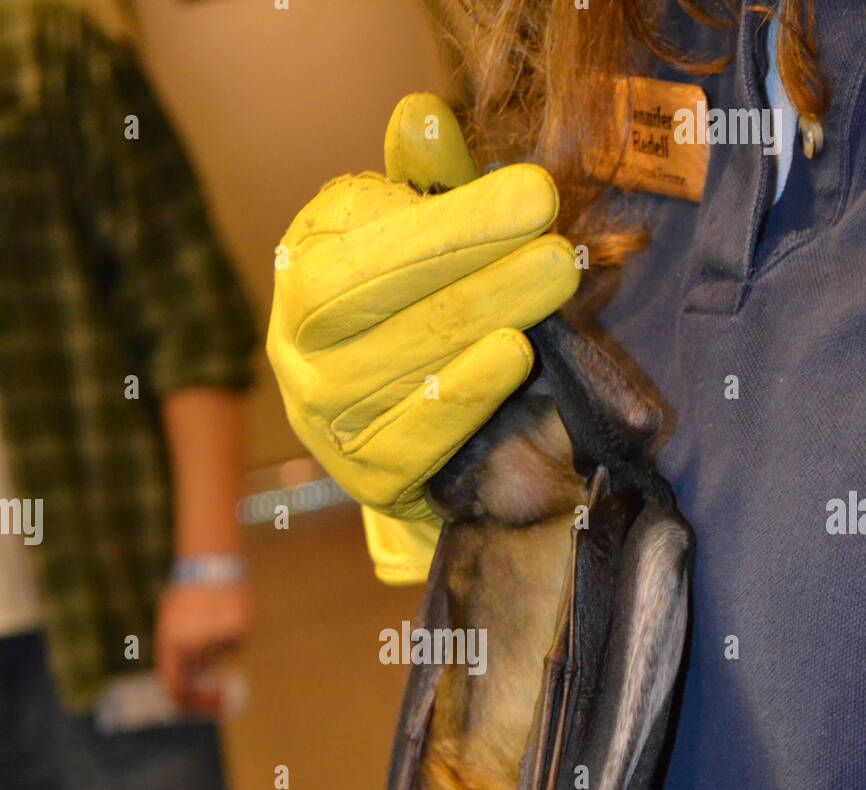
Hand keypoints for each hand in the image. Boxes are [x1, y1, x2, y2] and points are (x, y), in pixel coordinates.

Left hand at [155, 581, 250, 713]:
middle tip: (219, 683)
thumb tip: (188, 684)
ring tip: (212, 616)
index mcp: (170, 644)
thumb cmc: (188, 595)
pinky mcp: (237, 632)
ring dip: (217, 643)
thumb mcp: (172, 625)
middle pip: (202, 670)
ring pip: (220, 655)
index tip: (199, 707)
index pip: (174, 688)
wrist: (211, 566)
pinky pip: (236, 645)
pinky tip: (226, 613)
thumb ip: (177, 655)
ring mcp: (215, 639)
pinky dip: (232, 635)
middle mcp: (192, 645)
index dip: (188, 704)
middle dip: (208, 673)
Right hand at [266, 93, 579, 531]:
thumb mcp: (416, 236)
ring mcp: (322, 417)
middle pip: (376, 301)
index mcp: (302, 269)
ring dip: (484, 318)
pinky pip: (413, 435)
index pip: (368, 245)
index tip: (534, 195)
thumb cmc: (413, 311)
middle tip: (558, 244)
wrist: (398, 435)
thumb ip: (422, 181)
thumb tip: (423, 117)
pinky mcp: (363, 476)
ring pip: (400, 364)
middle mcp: (295, 346)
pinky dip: (466, 394)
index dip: (452, 221)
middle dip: (476, 264)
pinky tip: (514, 355)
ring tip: (553, 283)